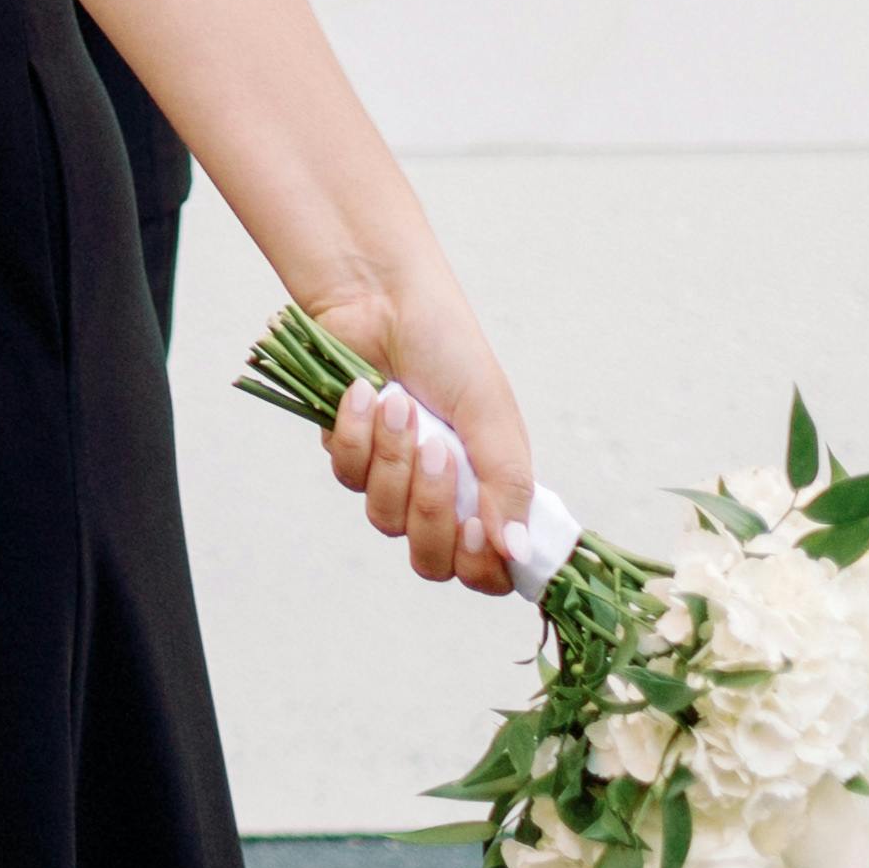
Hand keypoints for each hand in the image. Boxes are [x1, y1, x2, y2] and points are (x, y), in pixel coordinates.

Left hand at [308, 281, 538, 596]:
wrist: (381, 298)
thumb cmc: (447, 349)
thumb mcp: (491, 416)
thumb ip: (509, 486)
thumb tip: (521, 555)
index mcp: (490, 490)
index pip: (491, 570)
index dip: (484, 567)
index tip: (479, 529)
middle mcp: (442, 495)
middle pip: (432, 560)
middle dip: (430, 510)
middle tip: (438, 454)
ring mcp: (392, 478)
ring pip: (384, 519)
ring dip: (393, 461)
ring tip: (400, 405)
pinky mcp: (349, 454)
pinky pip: (347, 474)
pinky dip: (356, 434)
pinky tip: (365, 393)